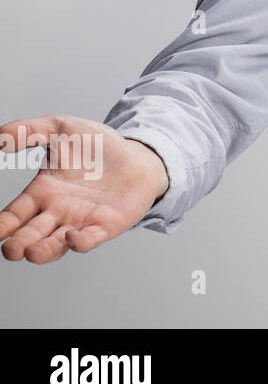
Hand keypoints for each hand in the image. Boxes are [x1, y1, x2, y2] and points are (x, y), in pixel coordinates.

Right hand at [0, 115, 170, 262]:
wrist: (137, 154)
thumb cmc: (96, 145)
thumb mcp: (61, 129)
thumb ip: (30, 131)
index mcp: (41, 193)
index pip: (15, 214)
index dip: (3, 224)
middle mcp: (57, 212)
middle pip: (32, 233)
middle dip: (19, 243)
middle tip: (10, 251)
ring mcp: (81, 221)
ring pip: (56, 243)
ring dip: (44, 250)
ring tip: (32, 254)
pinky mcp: (106, 226)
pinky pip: (90, 239)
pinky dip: (80, 242)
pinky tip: (72, 237)